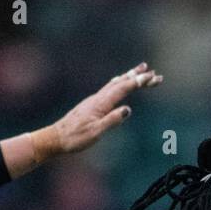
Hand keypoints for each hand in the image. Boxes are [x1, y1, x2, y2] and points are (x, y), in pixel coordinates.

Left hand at [42, 63, 162, 155]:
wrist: (56, 138)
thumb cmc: (75, 138)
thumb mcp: (95, 132)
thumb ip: (111, 120)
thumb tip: (128, 109)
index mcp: (101, 103)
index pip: (123, 89)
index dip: (139, 82)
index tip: (152, 77)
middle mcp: (98, 98)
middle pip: (121, 83)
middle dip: (138, 77)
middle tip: (154, 73)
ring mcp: (94, 100)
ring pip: (115, 84)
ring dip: (129, 77)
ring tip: (141, 70)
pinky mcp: (92, 104)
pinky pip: (109, 89)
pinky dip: (119, 83)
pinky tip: (120, 82)